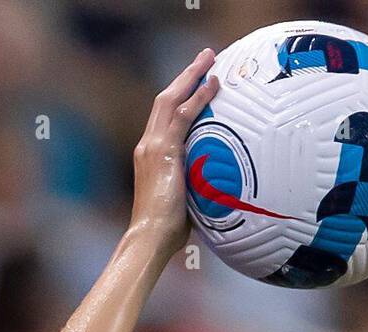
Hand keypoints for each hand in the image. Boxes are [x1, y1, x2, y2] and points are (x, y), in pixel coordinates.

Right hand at [129, 49, 218, 256]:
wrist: (149, 238)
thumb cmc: (167, 233)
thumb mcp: (184, 203)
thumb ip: (196, 188)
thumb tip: (220, 192)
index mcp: (150, 156)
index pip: (165, 117)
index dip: (180, 97)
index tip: (196, 84)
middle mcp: (147, 145)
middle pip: (165, 99)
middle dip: (185, 76)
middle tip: (205, 58)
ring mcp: (152, 146)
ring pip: (171, 99)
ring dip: (191, 76)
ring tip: (209, 59)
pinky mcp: (162, 152)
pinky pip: (182, 116)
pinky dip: (197, 98)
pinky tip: (212, 85)